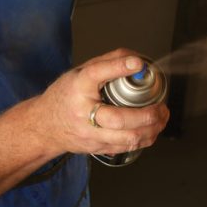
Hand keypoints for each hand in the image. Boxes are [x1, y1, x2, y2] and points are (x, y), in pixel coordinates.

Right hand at [28, 49, 169, 157]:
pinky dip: (146, 138)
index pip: (96, 74)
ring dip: (152, 128)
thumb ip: (107, 63)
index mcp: (77, 88)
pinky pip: (128, 146)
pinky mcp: (98, 148)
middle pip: (119, 119)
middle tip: (160, 106)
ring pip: (128, 138)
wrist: (44, 127)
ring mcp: (91, 134)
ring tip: (161, 117)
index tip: (137, 63)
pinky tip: (153, 128)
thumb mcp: (79, 73)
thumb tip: (134, 59)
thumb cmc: (65, 97)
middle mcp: (83, 113)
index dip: (118, 68)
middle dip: (147, 114)